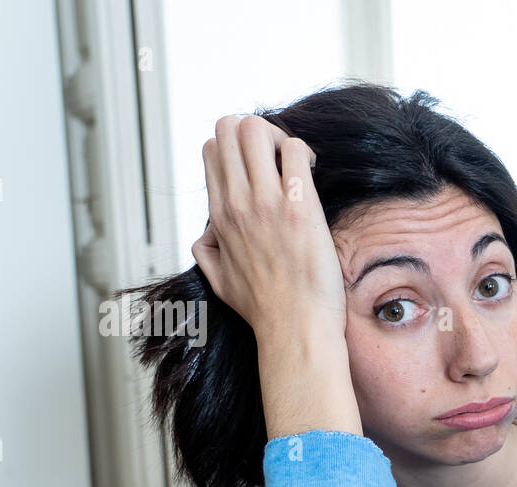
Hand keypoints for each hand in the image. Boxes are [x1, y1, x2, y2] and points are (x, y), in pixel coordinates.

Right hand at [191, 115, 343, 342]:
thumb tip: (204, 237)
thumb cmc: (265, 310)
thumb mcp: (219, 281)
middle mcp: (237, 203)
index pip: (212, 150)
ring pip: (256, 129)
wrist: (295, 328)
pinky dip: (303, 150)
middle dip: (256, 132)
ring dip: (278, 136)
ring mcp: (266, 203)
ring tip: (296, 162)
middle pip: (229, 128)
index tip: (261, 168)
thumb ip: (206, 252)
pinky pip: (294, 149)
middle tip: (279, 157)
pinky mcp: (298, 207)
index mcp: (219, 216)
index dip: (236, 148)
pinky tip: (312, 170)